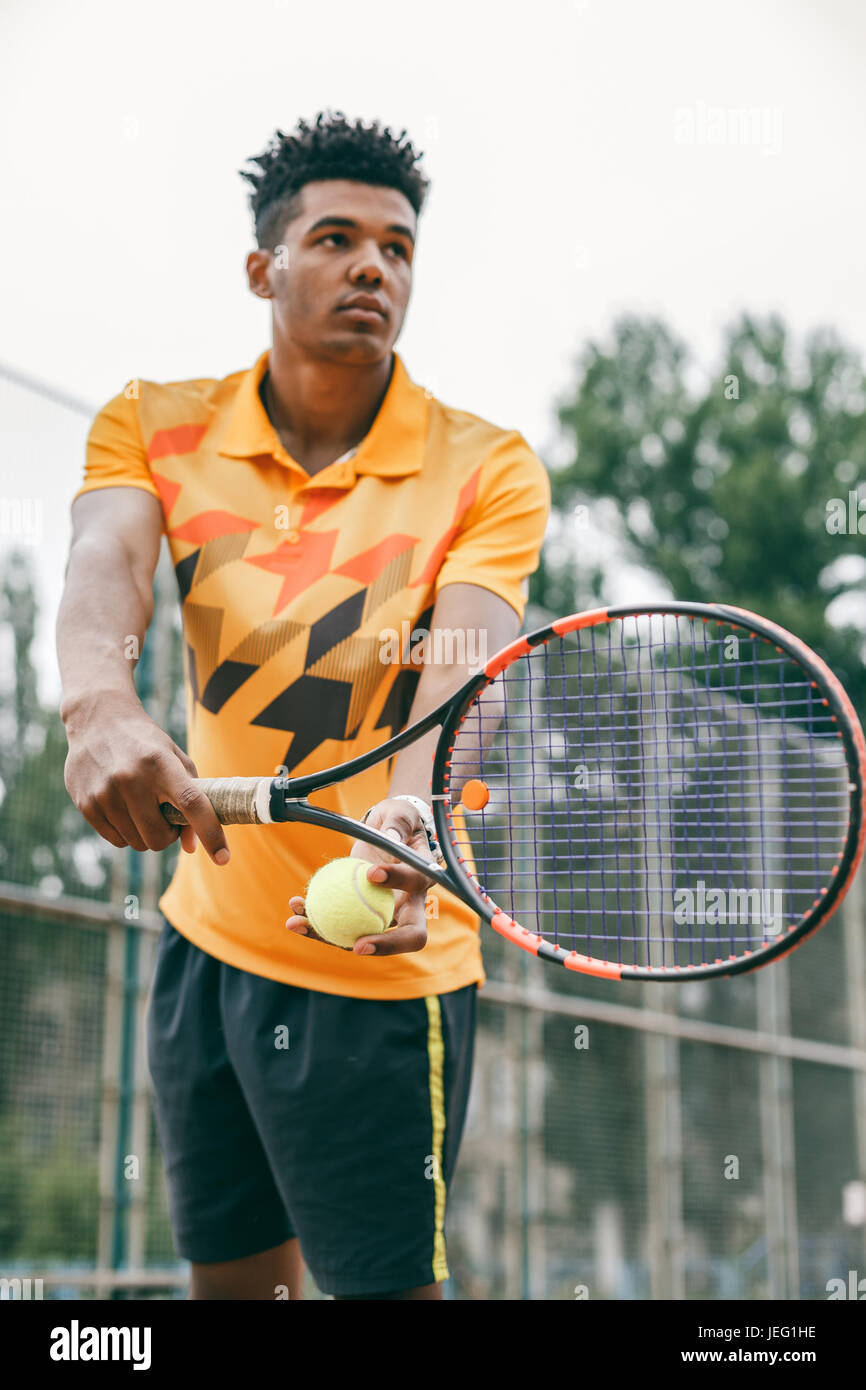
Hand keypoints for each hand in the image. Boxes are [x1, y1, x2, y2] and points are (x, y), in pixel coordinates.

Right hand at [63, 692, 229, 862]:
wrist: (98, 719)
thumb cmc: (146, 743)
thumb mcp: (175, 759)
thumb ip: (192, 799)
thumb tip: (191, 847)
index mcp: (161, 764)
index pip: (192, 804)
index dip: (210, 833)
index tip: (223, 857)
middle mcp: (131, 778)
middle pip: (159, 838)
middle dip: (168, 837)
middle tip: (165, 817)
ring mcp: (105, 793)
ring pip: (137, 843)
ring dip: (146, 834)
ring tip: (142, 806)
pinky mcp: (86, 804)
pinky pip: (116, 840)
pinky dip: (126, 833)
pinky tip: (123, 808)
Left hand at [286, 797, 435, 955]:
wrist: (387, 832)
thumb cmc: (398, 821)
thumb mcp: (401, 813)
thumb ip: (398, 822)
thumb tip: (390, 836)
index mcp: (422, 877)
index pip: (415, 885)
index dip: (397, 883)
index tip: (371, 874)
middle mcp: (410, 903)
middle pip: (407, 935)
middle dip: (384, 945)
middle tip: (358, 946)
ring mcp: (385, 913)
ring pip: (363, 935)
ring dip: (329, 935)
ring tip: (298, 923)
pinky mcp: (361, 914)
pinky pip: (339, 922)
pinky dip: (316, 919)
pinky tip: (295, 906)